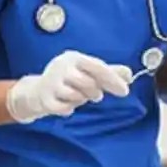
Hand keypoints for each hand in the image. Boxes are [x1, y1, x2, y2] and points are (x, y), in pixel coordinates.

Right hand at [5, 50, 133, 122]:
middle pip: (87, 83)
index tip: (125, 91)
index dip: (112, 79)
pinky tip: (67, 105)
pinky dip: (68, 109)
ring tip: (77, 96)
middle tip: (95, 95)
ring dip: (80, 100)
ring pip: (75, 95)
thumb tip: (129, 74)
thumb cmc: (67, 80)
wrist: (37, 91)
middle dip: (95, 92)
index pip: (97, 67)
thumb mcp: (88, 72)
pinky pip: (64, 107)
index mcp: (74, 58)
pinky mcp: (45, 99)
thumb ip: (108, 73)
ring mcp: (51, 83)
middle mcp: (61, 67)